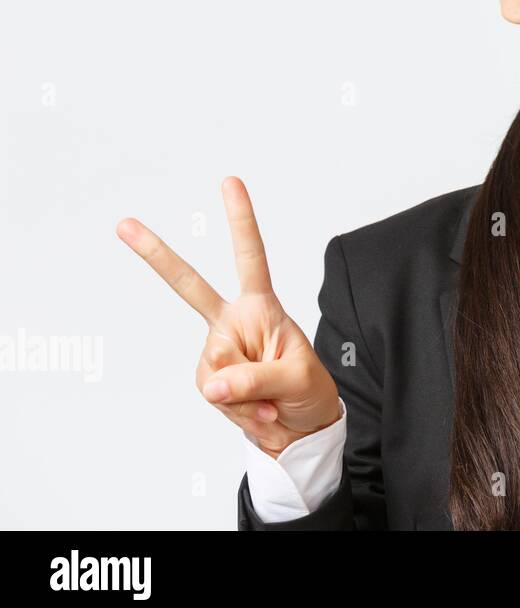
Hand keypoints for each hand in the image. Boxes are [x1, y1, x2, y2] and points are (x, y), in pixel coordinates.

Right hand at [116, 177, 340, 456]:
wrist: (301, 426)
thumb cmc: (308, 392)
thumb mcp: (297, 381)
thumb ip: (256, 380)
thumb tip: (213, 387)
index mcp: (262, 307)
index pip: (251, 258)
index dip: (241, 221)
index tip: (230, 182)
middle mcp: (234, 322)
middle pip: (189, 287)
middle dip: (156, 255)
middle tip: (124, 224)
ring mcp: (217, 350)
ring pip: (217, 373)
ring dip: (248, 398)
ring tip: (272, 400)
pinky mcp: (209, 380)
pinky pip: (216, 398)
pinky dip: (241, 413)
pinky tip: (259, 412)